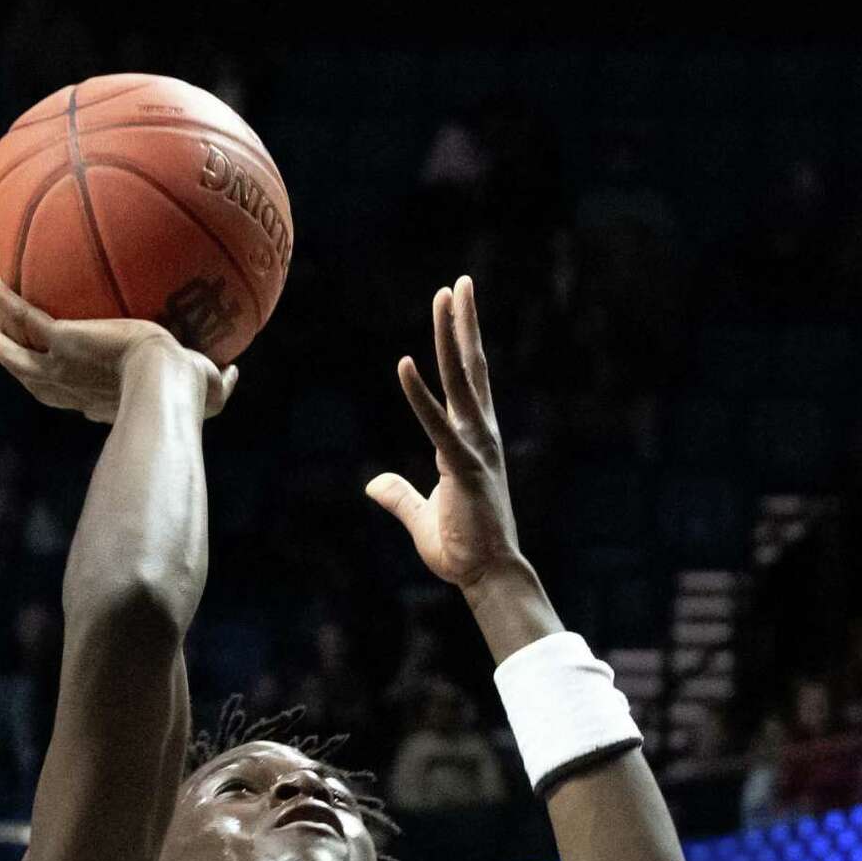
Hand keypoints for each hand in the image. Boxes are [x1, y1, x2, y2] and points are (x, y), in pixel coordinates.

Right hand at [0, 272, 236, 423]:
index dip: (74, 394)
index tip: (72, 384)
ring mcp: (62, 368)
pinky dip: (2, 298)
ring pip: (18, 356)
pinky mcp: (58, 342)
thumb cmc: (190, 393)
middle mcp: (77, 390)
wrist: (165, 382)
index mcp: (105, 402)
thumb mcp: (210, 390)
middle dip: (21, 367)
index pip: (81, 399)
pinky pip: (21, 316)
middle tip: (6, 349)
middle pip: (38, 383)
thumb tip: (235, 373)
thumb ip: (221, 382)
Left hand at [366, 276, 524, 592]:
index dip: (463, 345)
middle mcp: (480, 438)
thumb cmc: (462, 550)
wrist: (488, 575)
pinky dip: (418, 394)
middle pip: (471, 370)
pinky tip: (403, 364)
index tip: (458, 309)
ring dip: (452, 337)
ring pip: (461, 382)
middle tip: (459, 285)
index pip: (469, 384)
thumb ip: (399, 496)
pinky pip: (436, 424)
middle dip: (464, 325)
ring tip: (447, 296)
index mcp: (472, 443)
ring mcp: (475, 449)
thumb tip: (373, 484)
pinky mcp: (464, 468)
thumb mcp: (422, 517)